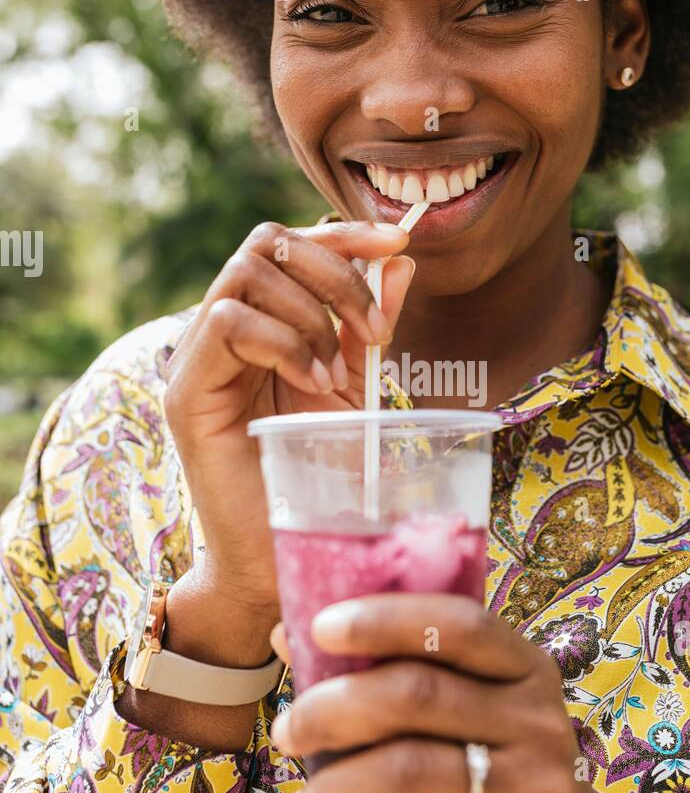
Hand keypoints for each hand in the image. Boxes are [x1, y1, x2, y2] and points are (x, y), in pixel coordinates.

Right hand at [163, 219, 412, 628]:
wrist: (276, 560)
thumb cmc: (314, 480)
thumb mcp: (354, 389)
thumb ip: (368, 326)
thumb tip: (399, 259)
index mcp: (261, 324)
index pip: (289, 244)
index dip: (342, 232)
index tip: (396, 242)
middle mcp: (220, 333)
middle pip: (266, 243)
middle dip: (335, 271)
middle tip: (373, 332)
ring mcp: (197, 360)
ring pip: (245, 274)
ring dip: (310, 314)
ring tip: (335, 373)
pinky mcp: (187, 393)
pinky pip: (226, 322)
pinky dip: (282, 342)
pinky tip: (312, 385)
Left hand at [269, 593, 667, 792]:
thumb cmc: (492, 772)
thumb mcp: (466, 712)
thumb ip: (389, 671)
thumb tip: (286, 635)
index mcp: (526, 668)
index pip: (459, 623)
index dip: (384, 619)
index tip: (319, 629)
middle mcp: (540, 721)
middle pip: (417, 693)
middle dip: (331, 709)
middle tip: (286, 732)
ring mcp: (539, 792)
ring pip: (408, 771)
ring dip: (334, 788)